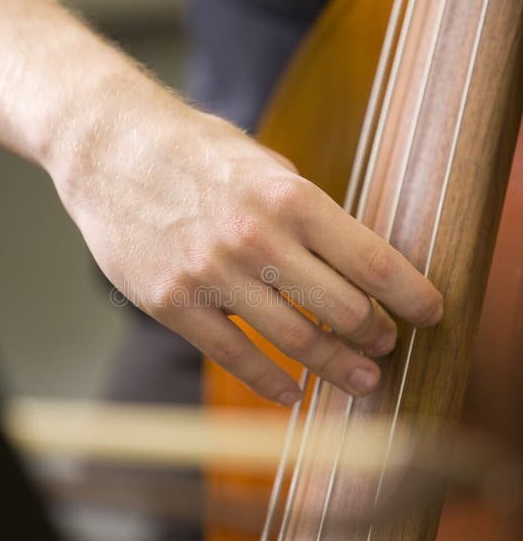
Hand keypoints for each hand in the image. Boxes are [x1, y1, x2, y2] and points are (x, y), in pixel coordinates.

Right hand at [49, 74, 442, 405]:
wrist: (108, 147)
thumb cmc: (194, 153)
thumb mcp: (264, 164)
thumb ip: (307, 215)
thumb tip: (357, 264)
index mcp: (289, 197)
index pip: (373, 260)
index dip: (413, 294)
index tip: (432, 312)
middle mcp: (256, 238)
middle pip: (343, 309)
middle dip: (376, 335)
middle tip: (386, 345)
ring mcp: (211, 274)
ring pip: (295, 342)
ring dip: (337, 367)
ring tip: (360, 379)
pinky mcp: (172, 302)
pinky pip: (235, 357)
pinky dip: (272, 384)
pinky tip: (293, 393)